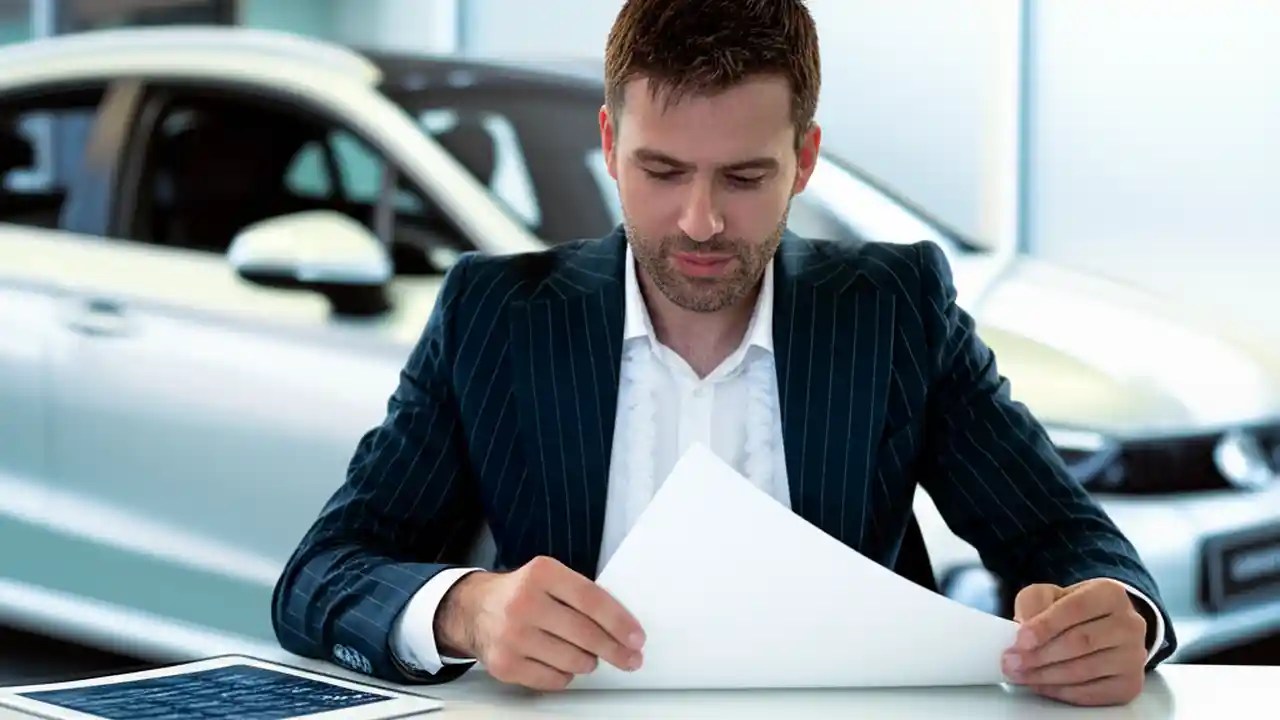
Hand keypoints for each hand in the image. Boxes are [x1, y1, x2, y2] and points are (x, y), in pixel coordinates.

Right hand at [434, 556, 645, 690]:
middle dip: (614, 650)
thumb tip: (623, 626)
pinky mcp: (505, 664)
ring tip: (585, 654)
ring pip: (573, 661)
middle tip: (630, 658)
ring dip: (588, 661)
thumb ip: (582, 594)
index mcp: (541, 573)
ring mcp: (512, 635)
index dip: (619, 621)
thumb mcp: (549, 578)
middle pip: (585, 634)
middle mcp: (524, 603)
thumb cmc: (521, 593)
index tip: (636, 638)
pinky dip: (565, 675)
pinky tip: (560, 662)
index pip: (591, 600)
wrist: (474, 609)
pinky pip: (554, 680)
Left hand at [1003, 579, 1147, 705]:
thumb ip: (1034, 602)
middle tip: (1011, 662)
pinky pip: (1092, 693)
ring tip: (1019, 674)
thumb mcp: (1050, 594)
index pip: (1076, 608)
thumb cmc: (1073, 610)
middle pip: (1080, 642)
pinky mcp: (1130, 684)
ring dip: (1045, 675)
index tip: (1020, 639)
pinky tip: (1040, 685)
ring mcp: (1134, 656)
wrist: (1102, 627)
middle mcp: (1130, 624)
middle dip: (1040, 654)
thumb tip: (1024, 627)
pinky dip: (1061, 691)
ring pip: (1085, 670)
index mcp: (1111, 594)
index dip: (1046, 625)